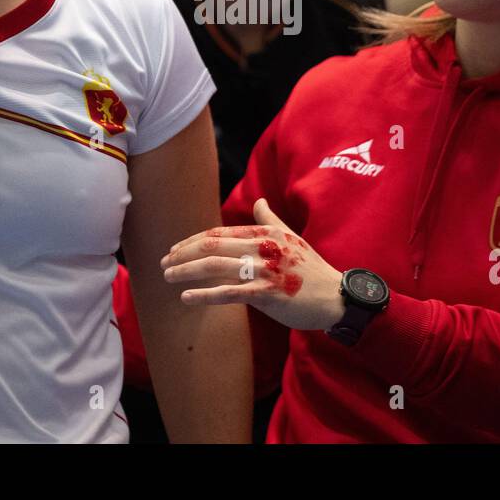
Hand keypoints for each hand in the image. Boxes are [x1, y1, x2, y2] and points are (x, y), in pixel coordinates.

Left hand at [161, 198, 345, 330]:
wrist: (336, 297)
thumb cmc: (312, 268)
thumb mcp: (292, 238)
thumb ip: (271, 220)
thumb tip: (259, 201)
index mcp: (265, 232)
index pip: (219, 232)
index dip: (193, 240)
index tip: (174, 249)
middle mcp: (263, 246)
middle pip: (212, 245)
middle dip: (183, 254)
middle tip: (163, 262)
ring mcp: (265, 270)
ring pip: (216, 266)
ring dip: (187, 271)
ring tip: (167, 277)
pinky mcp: (268, 294)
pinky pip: (230, 293)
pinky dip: (205, 295)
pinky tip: (186, 297)